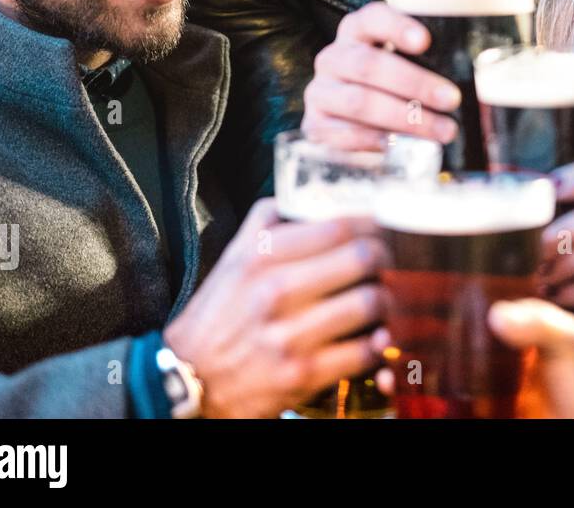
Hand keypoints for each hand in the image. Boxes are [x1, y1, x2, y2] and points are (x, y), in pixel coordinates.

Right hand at [164, 198, 386, 417]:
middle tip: (386, 264)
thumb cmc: (218, 315)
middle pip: (365, 257)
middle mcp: (276, 290)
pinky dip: (377, 343)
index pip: (341, 224)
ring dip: (385, 300)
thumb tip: (308, 194)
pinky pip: (364, 351)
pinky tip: (372, 337)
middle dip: (385, 259)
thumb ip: (268, 221)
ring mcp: (291, 334)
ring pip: (371, 302)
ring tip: (381, 299)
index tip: (381, 229)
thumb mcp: (234, 257)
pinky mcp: (303, 374)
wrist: (187, 379)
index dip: (373, 224)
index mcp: (262, 254)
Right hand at [302, 1, 461, 150]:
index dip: (397, 28)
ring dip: (404, 118)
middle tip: (451, 99)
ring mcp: (320, 91)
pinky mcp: (315, 125)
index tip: (425, 42)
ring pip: (360, 101)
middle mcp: (334, 57)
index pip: (373, 19)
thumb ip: (430, 59)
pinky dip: (374, 140)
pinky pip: (343, 134)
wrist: (349, 119)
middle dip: (415, 84)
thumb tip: (475, 71)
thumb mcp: (408, 63)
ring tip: (441, 130)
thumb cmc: (393, 84)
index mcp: (357, 31)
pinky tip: (400, 145)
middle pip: (370, 66)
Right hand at [371, 300, 573, 418]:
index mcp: (504, 319)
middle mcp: (482, 344)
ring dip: (400, 355)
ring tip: (385, 352)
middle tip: (387, 319)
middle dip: (405, 322)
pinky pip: (429, 397)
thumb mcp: (569, 341)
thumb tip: (499, 314)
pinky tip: (394, 384)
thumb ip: (542, 323)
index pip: (463, 294)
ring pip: (426, 360)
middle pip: (435, 326)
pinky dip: (407, 391)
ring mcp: (472, 376)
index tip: (406, 279)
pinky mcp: (466, 406)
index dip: (434, 286)